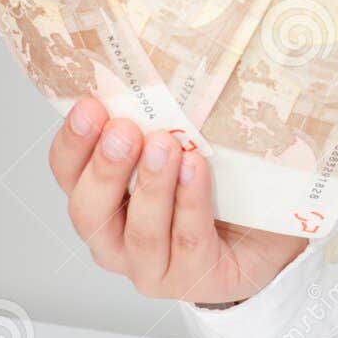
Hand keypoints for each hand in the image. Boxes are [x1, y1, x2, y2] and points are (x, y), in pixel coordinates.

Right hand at [48, 96, 308, 305]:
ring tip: (165, 145)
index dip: (73, 142)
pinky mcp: (194, 279)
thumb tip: (158, 58)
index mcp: (101, 199)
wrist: (270, 229)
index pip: (67, 173)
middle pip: (89, 211)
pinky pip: (188, 241)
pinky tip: (195, 170)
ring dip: (150, 186)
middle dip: (105, 168)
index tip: (89, 104)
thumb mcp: (185, 138)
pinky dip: (190, 203)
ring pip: (139, 232)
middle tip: (123, 130)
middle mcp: (116, 238)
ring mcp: (152, 267)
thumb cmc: (219, 180)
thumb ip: (162, 114)